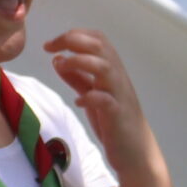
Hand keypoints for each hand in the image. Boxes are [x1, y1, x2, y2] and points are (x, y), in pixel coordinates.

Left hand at [44, 29, 150, 161]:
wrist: (136, 151)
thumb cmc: (113, 122)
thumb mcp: (91, 95)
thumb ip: (76, 78)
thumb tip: (58, 59)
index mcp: (111, 70)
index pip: (96, 38)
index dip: (72, 35)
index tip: (50, 45)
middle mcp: (117, 77)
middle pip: (99, 46)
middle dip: (72, 41)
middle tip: (50, 48)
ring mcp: (119, 95)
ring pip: (104, 67)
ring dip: (80, 62)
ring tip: (62, 66)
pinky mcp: (118, 114)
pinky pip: (106, 99)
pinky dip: (90, 97)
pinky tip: (78, 101)